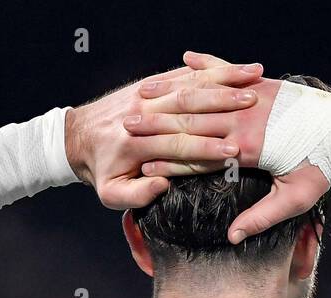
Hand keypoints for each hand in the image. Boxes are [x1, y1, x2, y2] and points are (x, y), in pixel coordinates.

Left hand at [64, 59, 263, 209]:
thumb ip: (136, 194)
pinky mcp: (153, 84)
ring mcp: (148, 94)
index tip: (235, 151)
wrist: (76, 136)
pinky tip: (238, 69)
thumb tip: (163, 184)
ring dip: (225, 80)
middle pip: (191, 106)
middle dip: (225, 106)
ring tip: (254, 80)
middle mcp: (144, 112)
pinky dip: (213, 70)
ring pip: (191, 83)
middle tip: (254, 108)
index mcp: (137, 143)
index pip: (179, 144)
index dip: (208, 148)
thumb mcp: (111, 193)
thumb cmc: (101, 170)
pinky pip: (186, 74)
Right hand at [126, 51, 330, 243]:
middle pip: (194, 123)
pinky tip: (185, 59)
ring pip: (206, 95)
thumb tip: (231, 237)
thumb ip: (262, 216)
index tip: (142, 166)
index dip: (169, 161)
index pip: (200, 156)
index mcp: (249, 149)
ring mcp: (254, 98)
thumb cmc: (323, 168)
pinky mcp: (264, 83)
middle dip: (158, 125)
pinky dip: (207, 64)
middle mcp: (247, 120)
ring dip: (173, 94)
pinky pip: (229, 71)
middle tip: (127, 127)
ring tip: (143, 94)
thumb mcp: (296, 199)